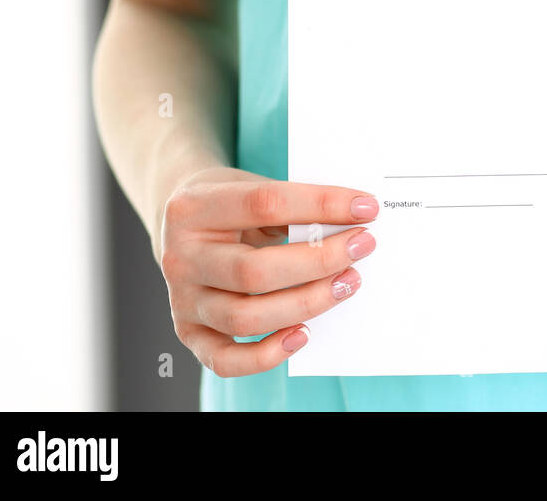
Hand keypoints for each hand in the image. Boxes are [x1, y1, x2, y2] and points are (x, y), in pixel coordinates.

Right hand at [156, 166, 378, 376]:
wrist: (181, 221)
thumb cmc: (230, 203)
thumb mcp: (251, 186)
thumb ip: (292, 206)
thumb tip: (350, 227)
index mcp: (194, 208)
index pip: (265, 204)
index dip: (321, 205)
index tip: (366, 208)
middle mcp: (180, 257)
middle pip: (255, 271)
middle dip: (320, 261)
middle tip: (363, 246)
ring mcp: (181, 299)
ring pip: (245, 317)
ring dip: (307, 303)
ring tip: (347, 282)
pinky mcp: (188, 332)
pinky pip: (225, 359)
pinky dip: (267, 355)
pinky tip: (304, 333)